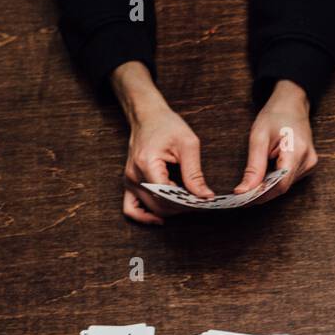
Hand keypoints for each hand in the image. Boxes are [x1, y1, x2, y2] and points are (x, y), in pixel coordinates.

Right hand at [112, 62, 214, 224]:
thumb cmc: (167, 125)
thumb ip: (195, 173)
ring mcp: (129, 181)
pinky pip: (131, 209)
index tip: (202, 202)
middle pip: (159, 206)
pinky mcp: (129, 183)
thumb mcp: (188, 144)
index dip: (186, 203)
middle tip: (198, 203)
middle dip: (180, 208)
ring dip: (168, 212)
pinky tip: (161, 218)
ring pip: (149, 209)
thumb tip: (205, 196)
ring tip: (184, 205)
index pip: (167, 196)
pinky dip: (144, 216)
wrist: (147, 116)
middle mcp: (134, 175)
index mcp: (147, 164)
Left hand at [235, 81, 318, 203]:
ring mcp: (310, 164)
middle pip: (282, 187)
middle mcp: (308, 160)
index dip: (261, 195)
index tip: (242, 199)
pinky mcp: (307, 165)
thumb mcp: (259, 137)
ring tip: (249, 187)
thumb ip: (253, 166)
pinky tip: (263, 178)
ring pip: (285, 185)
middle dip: (261, 193)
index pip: (280, 184)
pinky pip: (288, 179)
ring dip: (267, 188)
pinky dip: (274, 181)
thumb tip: (244, 191)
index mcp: (297, 151)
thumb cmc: (275, 115)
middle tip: (241, 195)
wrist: (292, 104)